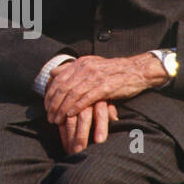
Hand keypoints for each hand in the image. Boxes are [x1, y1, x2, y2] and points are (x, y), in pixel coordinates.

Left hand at [45, 53, 167, 123]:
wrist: (137, 70)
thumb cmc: (113, 71)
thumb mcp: (91, 65)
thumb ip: (73, 69)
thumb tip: (53, 73)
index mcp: (81, 63)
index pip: (58, 79)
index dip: (49, 94)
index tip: (45, 106)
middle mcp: (86, 68)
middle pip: (63, 88)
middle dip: (53, 104)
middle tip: (49, 117)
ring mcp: (96, 77)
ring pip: (72, 94)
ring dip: (62, 109)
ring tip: (56, 120)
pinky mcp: (105, 87)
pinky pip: (87, 98)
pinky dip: (76, 107)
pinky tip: (70, 115)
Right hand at [59, 99, 117, 154]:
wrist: (77, 79)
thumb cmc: (96, 96)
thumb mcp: (106, 100)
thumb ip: (110, 110)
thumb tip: (115, 119)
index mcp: (99, 98)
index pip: (101, 112)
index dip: (101, 126)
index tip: (99, 141)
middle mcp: (86, 98)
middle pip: (84, 117)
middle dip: (81, 135)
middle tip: (80, 151)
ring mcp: (72, 100)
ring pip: (69, 119)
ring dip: (69, 137)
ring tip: (71, 152)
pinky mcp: (61, 104)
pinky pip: (59, 119)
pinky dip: (61, 133)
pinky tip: (66, 147)